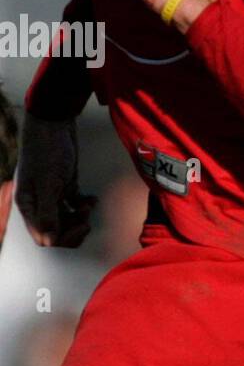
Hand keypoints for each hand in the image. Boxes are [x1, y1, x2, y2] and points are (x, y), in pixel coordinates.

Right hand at [15, 114, 96, 246]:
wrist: (54, 123)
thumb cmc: (47, 151)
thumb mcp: (48, 184)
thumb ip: (47, 214)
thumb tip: (49, 241)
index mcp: (29, 205)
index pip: (44, 236)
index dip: (62, 237)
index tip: (80, 226)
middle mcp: (38, 203)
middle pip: (56, 230)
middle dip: (73, 229)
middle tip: (86, 218)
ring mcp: (51, 194)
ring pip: (66, 219)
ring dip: (79, 218)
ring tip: (87, 207)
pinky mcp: (63, 185)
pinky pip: (73, 204)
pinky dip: (83, 205)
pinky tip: (92, 199)